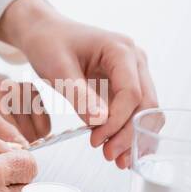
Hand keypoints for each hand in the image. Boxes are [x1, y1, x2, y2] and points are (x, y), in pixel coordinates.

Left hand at [0, 0, 158, 170]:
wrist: (44, 33)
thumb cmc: (49, 42)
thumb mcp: (56, 67)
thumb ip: (78, 94)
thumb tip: (100, 121)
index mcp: (120, 49)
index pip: (131, 91)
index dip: (117, 120)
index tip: (97, 139)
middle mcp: (134, 60)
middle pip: (144, 104)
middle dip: (129, 134)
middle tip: (110, 155)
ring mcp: (133, 73)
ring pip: (145, 111)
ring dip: (134, 137)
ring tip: (116, 158)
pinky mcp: (126, 85)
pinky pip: (136, 112)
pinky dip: (130, 131)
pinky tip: (119, 149)